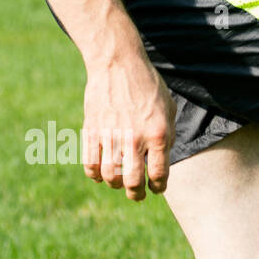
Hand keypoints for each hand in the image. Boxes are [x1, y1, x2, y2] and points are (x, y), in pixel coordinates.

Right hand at [81, 52, 175, 200]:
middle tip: (137, 195)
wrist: (118, 63)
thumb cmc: (148, 86)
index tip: (156, 188)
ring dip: (116, 184)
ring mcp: (111, 135)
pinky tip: (100, 174)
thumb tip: (161, 161)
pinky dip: (94, 174)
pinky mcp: (92, 130)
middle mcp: (135, 139)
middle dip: (136, 194)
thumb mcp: (168, 110)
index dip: (158, 187)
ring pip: (110, 176)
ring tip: (120, 183)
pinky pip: (90, 163)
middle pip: (133, 182)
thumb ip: (167, 137)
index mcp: (158, 135)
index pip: (159, 174)